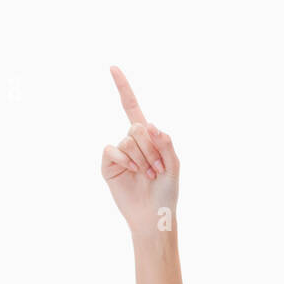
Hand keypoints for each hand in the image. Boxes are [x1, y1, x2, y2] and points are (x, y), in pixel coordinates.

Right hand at [101, 65, 179, 236]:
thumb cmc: (166, 192)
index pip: (132, 107)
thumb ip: (166, 142)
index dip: (123, 88)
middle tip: (156, 169)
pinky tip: (132, 173)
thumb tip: (149, 125)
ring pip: (128, 140)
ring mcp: (119, 153)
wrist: (152, 216)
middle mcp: (131, 142)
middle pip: (137, 127)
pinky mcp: (108, 166)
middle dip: (151, 148)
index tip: (112, 68)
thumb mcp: (175, 165)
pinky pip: (112, 150)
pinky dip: (124, 160)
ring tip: (147, 175)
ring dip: (141, 158)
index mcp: (149, 137)